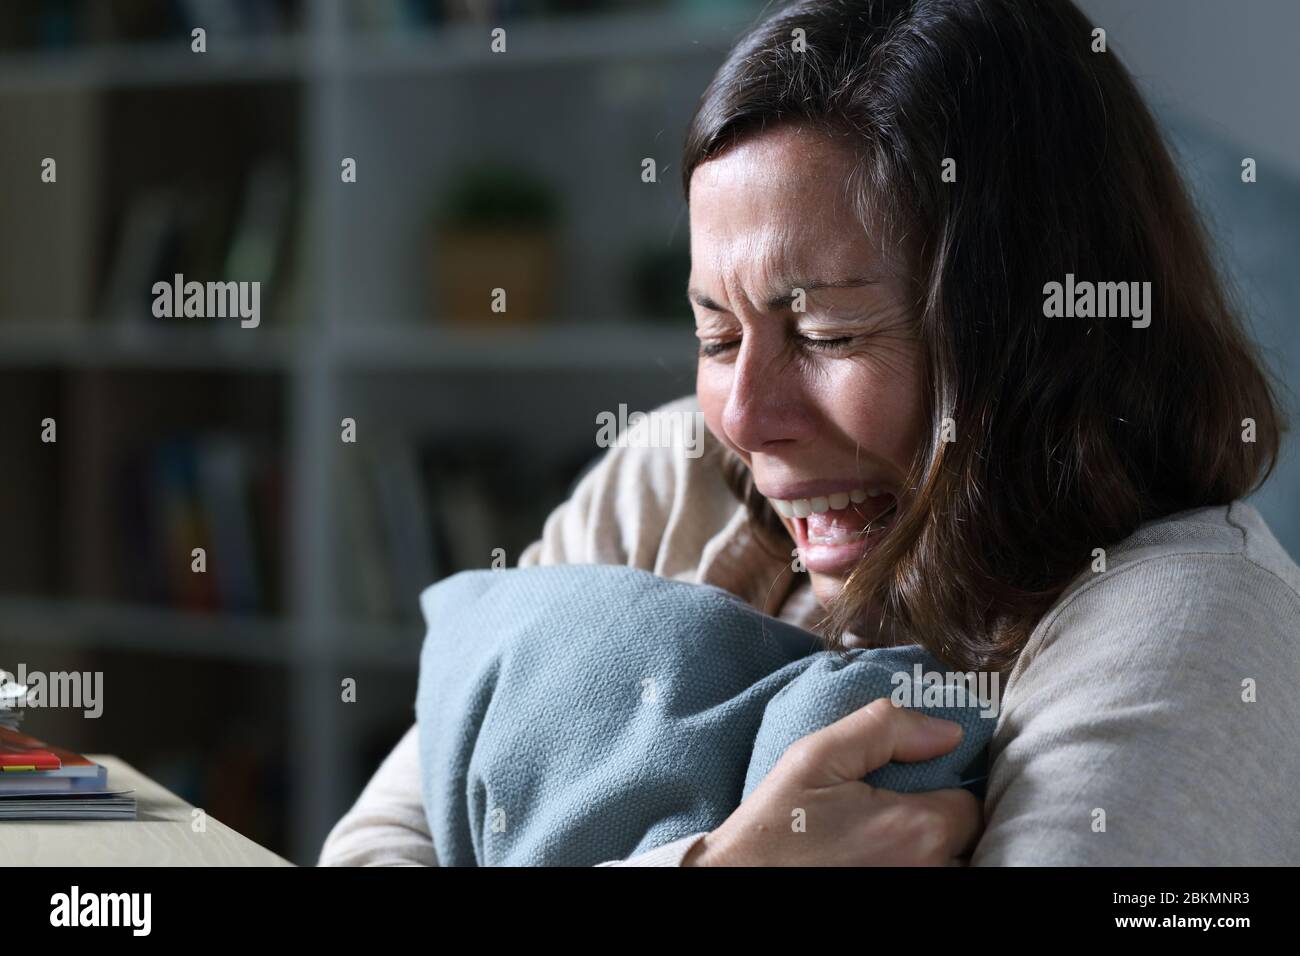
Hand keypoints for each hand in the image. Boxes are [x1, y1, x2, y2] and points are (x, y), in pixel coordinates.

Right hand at [683, 699, 981, 865]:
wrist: (741, 879)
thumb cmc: (775, 827)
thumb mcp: (816, 757)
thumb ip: (883, 730)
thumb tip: (946, 731)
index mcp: (915, 828)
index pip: (969, 803)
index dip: (944, 789)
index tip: (914, 786)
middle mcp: (927, 870)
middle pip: (969, 840)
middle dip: (944, 822)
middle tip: (901, 812)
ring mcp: (916, 893)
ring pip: (956, 865)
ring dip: (939, 851)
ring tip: (892, 838)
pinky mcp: (903, 911)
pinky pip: (931, 879)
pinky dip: (921, 867)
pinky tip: (885, 858)